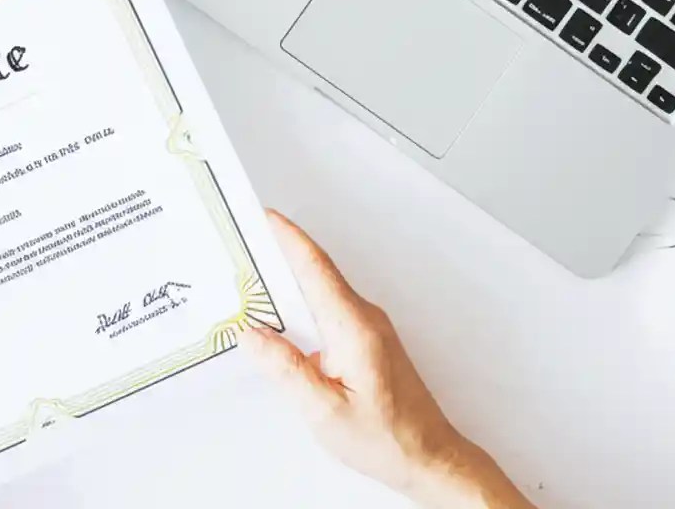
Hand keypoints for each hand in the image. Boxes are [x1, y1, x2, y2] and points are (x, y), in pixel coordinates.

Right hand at [242, 211, 534, 508]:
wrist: (430, 457)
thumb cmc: (387, 438)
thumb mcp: (324, 410)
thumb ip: (286, 369)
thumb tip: (253, 335)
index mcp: (353, 328)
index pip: (315, 268)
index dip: (289, 238)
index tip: (266, 217)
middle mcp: (364, 319)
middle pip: (316, 273)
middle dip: (279, 254)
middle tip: (245, 244)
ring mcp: (368, 328)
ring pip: (322, 293)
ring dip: (288, 282)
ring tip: (252, 279)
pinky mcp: (367, 342)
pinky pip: (329, 311)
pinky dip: (302, 306)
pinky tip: (281, 321)